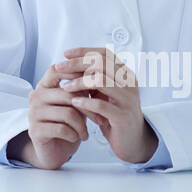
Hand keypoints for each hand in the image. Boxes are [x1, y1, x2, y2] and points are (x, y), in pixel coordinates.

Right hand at [8, 62, 90, 168]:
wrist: (54, 151)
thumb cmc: (67, 125)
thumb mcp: (75, 105)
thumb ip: (81, 91)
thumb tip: (99, 76)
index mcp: (44, 86)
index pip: (56, 70)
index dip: (75, 74)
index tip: (94, 86)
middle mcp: (36, 96)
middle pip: (68, 94)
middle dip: (88, 109)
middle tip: (99, 120)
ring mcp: (33, 113)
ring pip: (68, 113)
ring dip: (82, 126)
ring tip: (85, 133)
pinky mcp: (35, 130)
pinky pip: (62, 129)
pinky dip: (74, 135)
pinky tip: (75, 138)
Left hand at [55, 47, 157, 163]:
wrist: (132, 140)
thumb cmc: (114, 114)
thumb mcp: (104, 93)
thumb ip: (93, 78)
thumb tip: (69, 63)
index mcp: (125, 74)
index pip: (104, 53)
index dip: (84, 51)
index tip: (65, 54)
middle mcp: (129, 83)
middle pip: (100, 64)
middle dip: (76, 64)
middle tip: (59, 67)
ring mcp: (128, 99)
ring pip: (101, 81)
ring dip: (79, 82)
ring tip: (65, 86)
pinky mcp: (123, 116)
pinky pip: (101, 105)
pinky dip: (85, 102)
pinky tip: (74, 102)